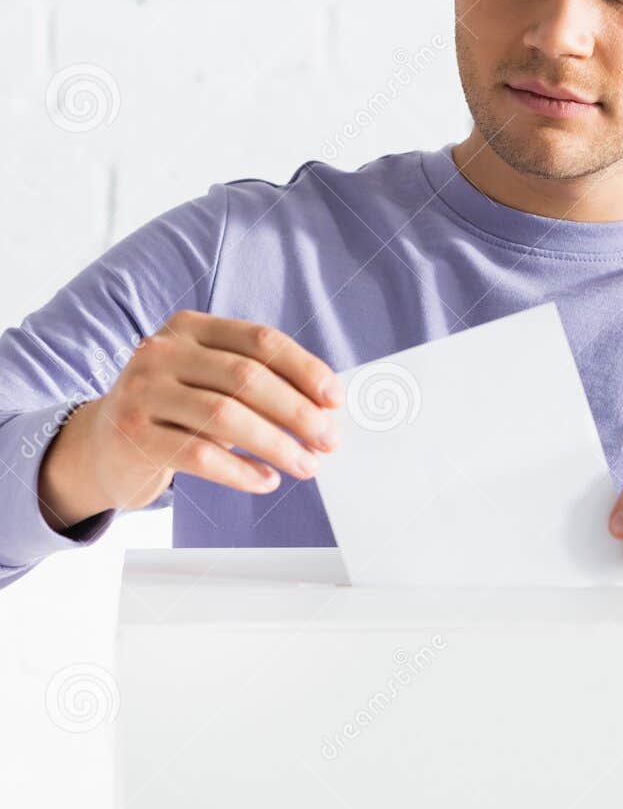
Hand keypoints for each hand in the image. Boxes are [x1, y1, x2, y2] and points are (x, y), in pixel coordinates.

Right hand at [39, 310, 343, 526]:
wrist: (101, 445)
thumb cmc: (173, 411)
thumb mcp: (207, 381)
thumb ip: (256, 383)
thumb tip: (323, 409)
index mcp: (190, 327)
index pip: (260, 340)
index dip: (304, 369)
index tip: (334, 399)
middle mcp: (163, 351)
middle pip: (246, 377)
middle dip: (297, 412)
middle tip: (328, 440)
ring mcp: (143, 392)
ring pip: (225, 417)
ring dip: (276, 445)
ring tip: (306, 465)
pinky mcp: (134, 436)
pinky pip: (199, 455)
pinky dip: (241, 471)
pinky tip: (266, 480)